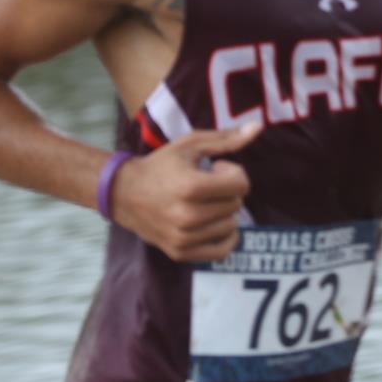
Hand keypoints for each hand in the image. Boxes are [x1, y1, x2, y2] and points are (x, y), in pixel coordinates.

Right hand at [110, 120, 259, 261]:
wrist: (123, 193)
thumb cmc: (160, 165)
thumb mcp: (191, 145)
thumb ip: (226, 139)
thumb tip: (258, 128)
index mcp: (191, 187)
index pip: (240, 185)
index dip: (233, 172)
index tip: (216, 169)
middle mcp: (187, 216)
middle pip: (236, 205)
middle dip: (227, 191)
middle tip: (207, 185)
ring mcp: (183, 237)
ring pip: (231, 226)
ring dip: (223, 212)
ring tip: (203, 202)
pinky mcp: (180, 253)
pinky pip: (221, 252)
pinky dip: (225, 238)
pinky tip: (215, 223)